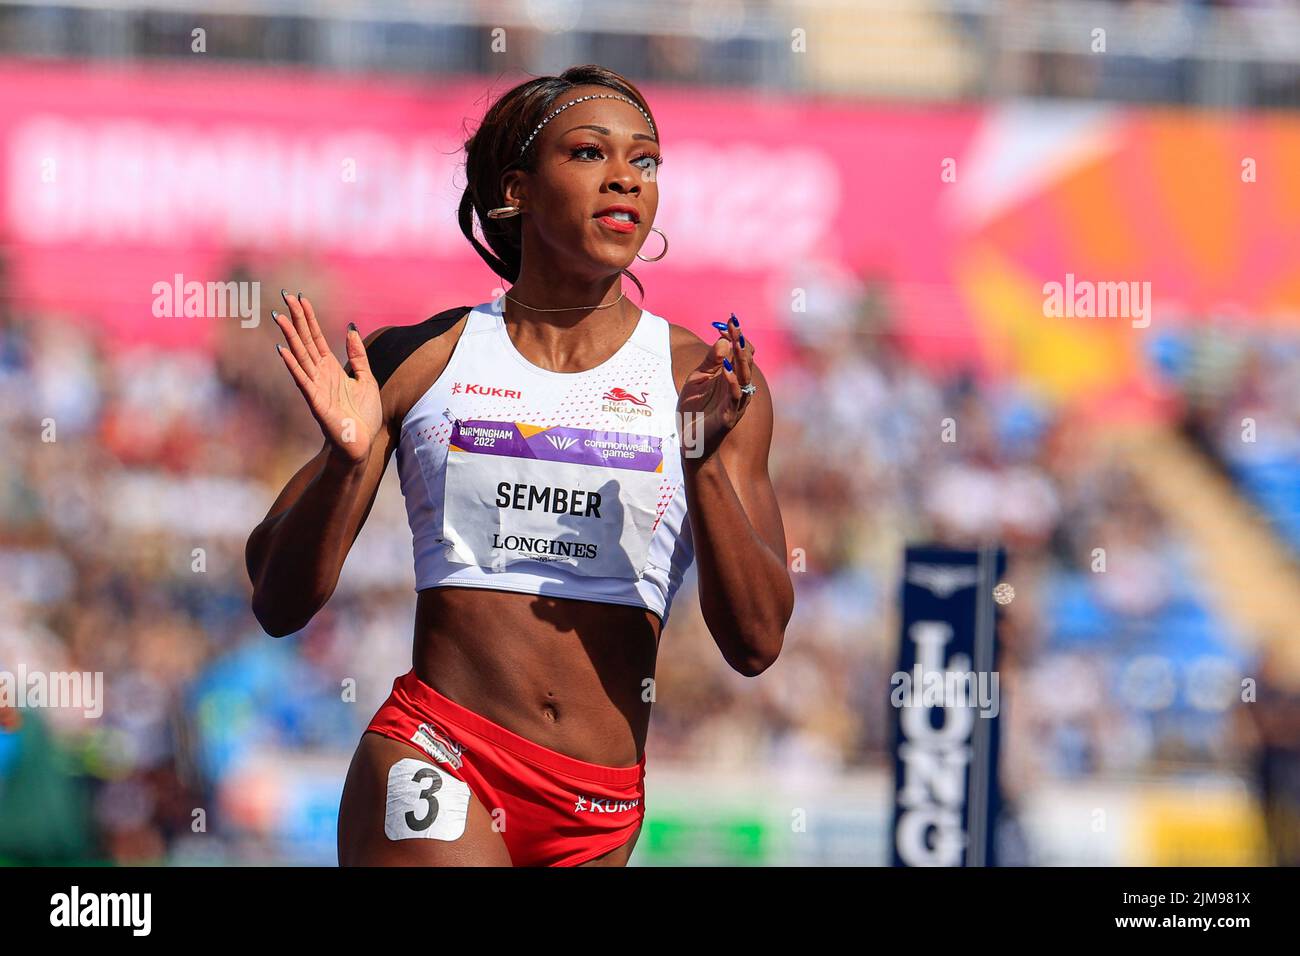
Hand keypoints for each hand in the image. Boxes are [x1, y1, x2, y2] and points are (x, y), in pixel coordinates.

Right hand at [272, 290, 381, 463]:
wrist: (362, 444)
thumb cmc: (363, 416)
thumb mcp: (367, 379)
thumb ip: (358, 355)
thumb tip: (350, 328)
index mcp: (331, 368)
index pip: (316, 337)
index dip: (309, 317)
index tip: (299, 297)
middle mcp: (320, 374)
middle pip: (305, 341)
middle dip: (296, 319)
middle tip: (284, 296)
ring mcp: (315, 387)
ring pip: (300, 356)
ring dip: (290, 336)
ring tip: (280, 317)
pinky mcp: (316, 402)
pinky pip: (302, 380)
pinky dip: (292, 365)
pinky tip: (282, 351)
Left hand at [677, 313, 755, 461]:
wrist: (690, 442)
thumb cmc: (694, 411)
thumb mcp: (698, 381)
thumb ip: (709, 362)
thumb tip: (722, 340)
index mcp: (731, 378)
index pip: (739, 353)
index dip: (736, 336)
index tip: (729, 320)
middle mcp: (738, 389)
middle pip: (745, 362)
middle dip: (740, 342)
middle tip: (734, 324)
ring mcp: (736, 403)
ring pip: (744, 378)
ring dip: (740, 360)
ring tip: (736, 342)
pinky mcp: (729, 417)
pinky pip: (734, 398)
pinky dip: (731, 383)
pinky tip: (726, 370)